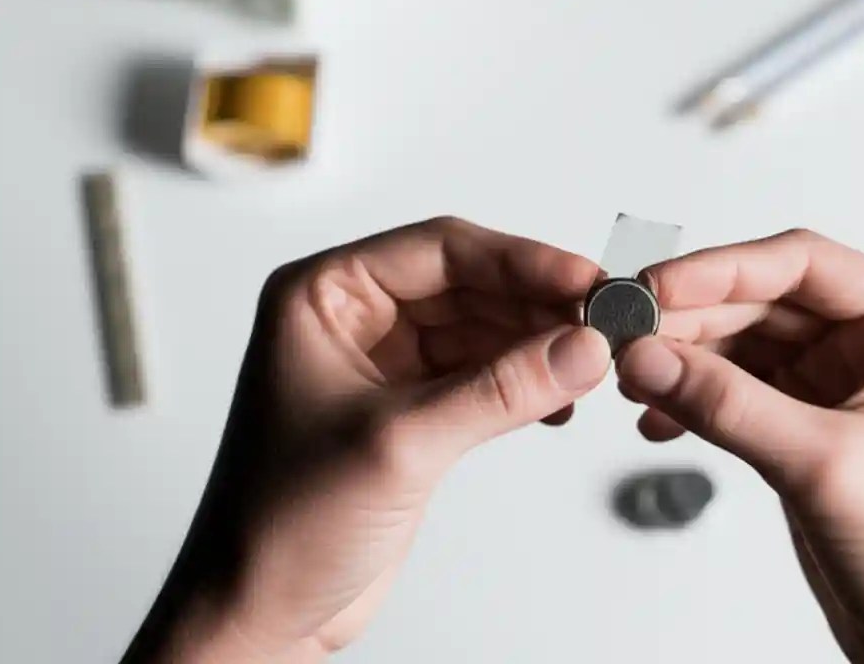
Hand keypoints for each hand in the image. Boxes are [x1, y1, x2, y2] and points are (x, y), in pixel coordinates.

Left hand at [124, 217, 610, 662]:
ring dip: (539, 345)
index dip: (519, 260)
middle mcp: (354, 323)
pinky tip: (560, 399)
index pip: (439, 251)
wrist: (261, 611)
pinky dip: (527, 384)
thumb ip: (498, 392)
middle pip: (470, 285)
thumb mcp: (399, 444)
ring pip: (485, 331)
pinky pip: (486, 377)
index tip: (581, 279)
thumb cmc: (279, 525)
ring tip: (591, 362)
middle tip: (602, 321)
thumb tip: (579, 348)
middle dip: (537, 304)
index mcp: (323, 298)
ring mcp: (387, 368)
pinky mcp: (414, 412)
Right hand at [615, 229, 863, 662]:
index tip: (653, 287)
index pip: (803, 263)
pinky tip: (657, 418)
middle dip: (691, 317)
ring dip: (684, 358)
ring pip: (742, 346)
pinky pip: (736, 393)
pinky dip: (693, 400)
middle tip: (624, 334)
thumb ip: (729, 404)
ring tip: (630, 377)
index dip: (721, 268)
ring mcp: (838, 388)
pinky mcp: (806, 431)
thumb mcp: (825, 465)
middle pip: (762, 300)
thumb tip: (647, 356)